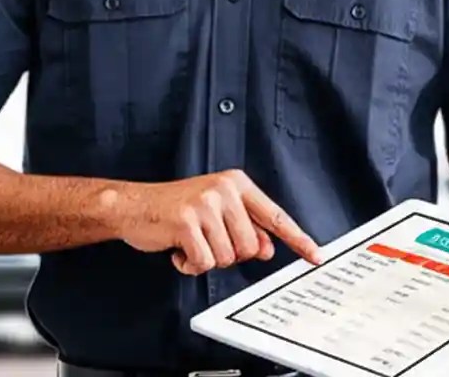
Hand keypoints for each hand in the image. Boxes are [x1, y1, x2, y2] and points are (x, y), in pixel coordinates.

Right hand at [117, 170, 322, 275]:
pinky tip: (178, 249)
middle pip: (250, 247)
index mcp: (236, 184)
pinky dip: (189, 265)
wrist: (132, 205)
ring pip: (228, 257)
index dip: (298, 239)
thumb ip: (244, 228)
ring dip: (207, 259)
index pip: (275, 216)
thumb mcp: (215, 213)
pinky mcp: (186, 221)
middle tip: (205, 240)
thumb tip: (266, 249)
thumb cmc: (175, 210)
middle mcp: (224, 189)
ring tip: (190, 241)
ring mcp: (205, 204)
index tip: (316, 256)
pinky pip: (203, 262)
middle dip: (228, 253)